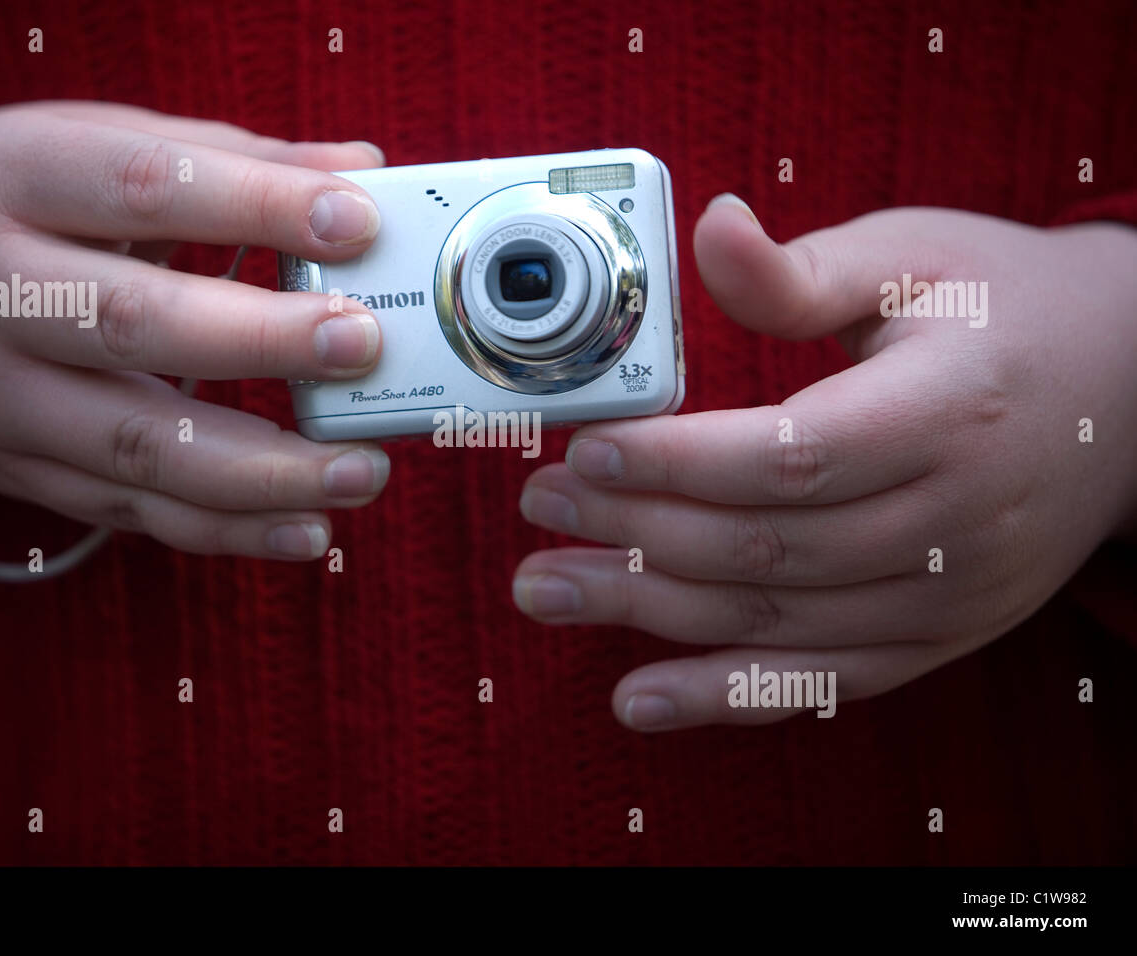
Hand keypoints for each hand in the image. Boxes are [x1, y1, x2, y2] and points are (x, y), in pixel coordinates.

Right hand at [0, 101, 389, 557]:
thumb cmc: (13, 204)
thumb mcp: (90, 147)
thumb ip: (226, 160)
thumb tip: (356, 172)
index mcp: (11, 180)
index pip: (142, 186)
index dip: (254, 204)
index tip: (354, 222)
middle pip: (128, 323)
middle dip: (257, 340)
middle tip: (361, 344)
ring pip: (136, 446)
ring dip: (264, 471)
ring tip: (363, 469)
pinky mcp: (22, 472)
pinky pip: (135, 511)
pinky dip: (230, 530)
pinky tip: (310, 528)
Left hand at [514, 196, 1136, 729]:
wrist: (1127, 394)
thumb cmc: (1005, 308)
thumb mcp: (916, 259)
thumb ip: (801, 270)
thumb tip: (709, 227)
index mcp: (952, 412)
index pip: (792, 456)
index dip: (678, 462)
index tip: (586, 450)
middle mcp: (956, 521)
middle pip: (766, 548)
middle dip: (634, 531)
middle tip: (538, 509)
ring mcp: (949, 596)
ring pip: (774, 622)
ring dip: (645, 611)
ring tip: (544, 589)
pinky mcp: (935, 638)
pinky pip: (818, 684)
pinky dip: (723, 698)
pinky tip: (635, 699)